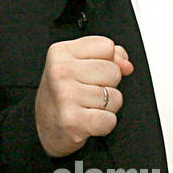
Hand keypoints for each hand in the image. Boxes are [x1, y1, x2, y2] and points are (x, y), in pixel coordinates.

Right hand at [34, 35, 133, 157]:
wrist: (46, 127)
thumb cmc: (65, 94)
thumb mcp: (79, 65)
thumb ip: (107, 56)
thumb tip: (127, 65)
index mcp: (61, 52)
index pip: (107, 46)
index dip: (106, 61)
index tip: (89, 72)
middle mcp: (60, 71)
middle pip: (114, 71)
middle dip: (108, 85)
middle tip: (87, 92)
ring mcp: (65, 95)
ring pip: (115, 97)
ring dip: (106, 106)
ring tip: (86, 107)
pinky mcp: (72, 120)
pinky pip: (110, 120)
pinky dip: (104, 124)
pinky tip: (87, 121)